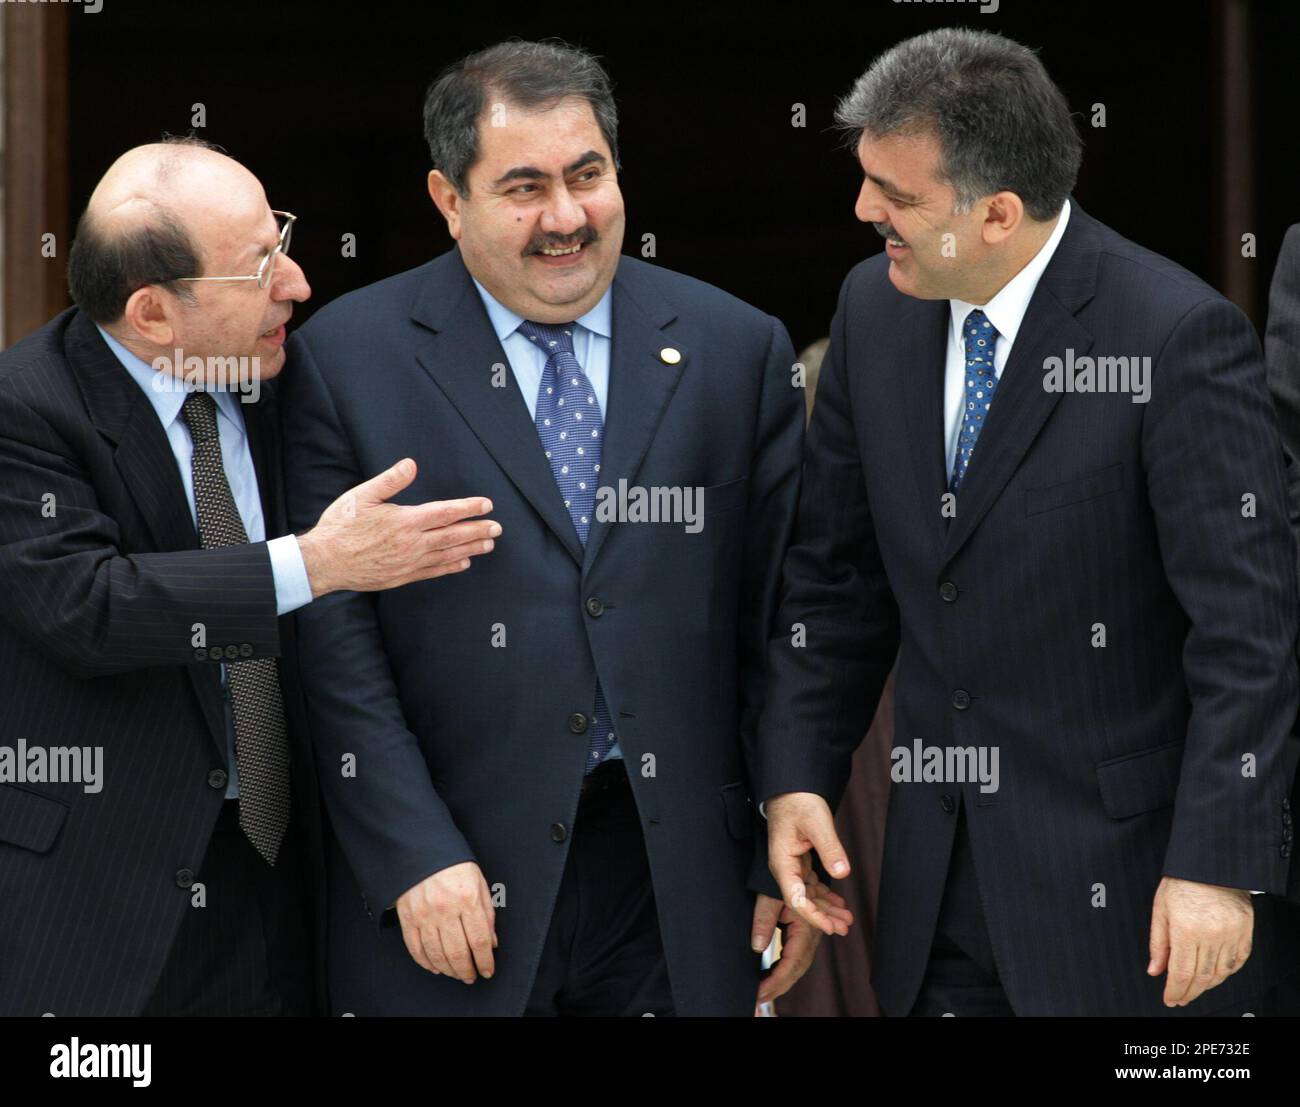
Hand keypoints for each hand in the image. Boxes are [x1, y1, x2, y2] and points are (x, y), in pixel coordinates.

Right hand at [297, 458, 498, 596]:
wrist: (324, 562)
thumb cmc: (341, 526)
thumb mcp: (362, 496)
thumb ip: (390, 480)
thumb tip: (411, 464)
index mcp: (405, 521)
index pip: (446, 513)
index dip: (468, 508)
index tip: (486, 504)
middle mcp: (412, 543)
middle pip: (454, 536)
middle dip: (478, 530)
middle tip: (497, 528)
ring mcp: (409, 562)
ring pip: (448, 555)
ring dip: (471, 549)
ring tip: (489, 545)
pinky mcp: (403, 576)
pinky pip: (434, 571)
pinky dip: (451, 567)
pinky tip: (463, 563)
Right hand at [394, 861, 497, 983]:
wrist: (421, 849)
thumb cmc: (454, 865)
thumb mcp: (479, 882)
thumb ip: (487, 913)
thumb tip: (492, 942)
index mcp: (467, 899)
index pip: (479, 940)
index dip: (485, 961)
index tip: (488, 971)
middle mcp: (445, 909)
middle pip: (458, 952)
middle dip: (467, 970)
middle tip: (471, 976)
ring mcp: (424, 915)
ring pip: (437, 954)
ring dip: (449, 970)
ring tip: (456, 973)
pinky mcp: (408, 918)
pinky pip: (416, 948)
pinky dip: (426, 962)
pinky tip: (436, 967)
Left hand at [752, 878, 853, 1009]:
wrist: (802, 846)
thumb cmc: (785, 867)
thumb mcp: (770, 892)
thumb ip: (764, 919)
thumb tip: (756, 947)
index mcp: (804, 926)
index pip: (791, 963)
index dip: (775, 982)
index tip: (759, 995)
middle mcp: (811, 931)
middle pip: (797, 967)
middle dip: (778, 986)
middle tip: (757, 1000)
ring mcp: (810, 929)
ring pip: (799, 962)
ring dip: (783, 979)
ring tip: (763, 993)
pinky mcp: (805, 926)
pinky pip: (798, 952)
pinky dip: (787, 967)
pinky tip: (775, 975)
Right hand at [766, 791, 852, 935]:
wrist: (790, 788)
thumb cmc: (799, 800)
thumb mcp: (818, 823)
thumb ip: (830, 849)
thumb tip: (842, 872)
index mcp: (782, 862)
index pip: (794, 898)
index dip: (812, 915)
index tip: (829, 927)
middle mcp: (784, 868)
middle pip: (801, 901)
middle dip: (822, 917)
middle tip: (844, 928)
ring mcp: (791, 865)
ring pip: (807, 895)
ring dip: (826, 908)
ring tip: (846, 920)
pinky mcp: (799, 861)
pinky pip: (811, 885)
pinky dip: (824, 895)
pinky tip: (838, 904)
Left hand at [1147, 876, 1253, 1006]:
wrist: (1209, 865)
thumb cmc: (1182, 883)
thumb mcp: (1160, 909)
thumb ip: (1157, 943)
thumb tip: (1155, 970)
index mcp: (1186, 929)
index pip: (1181, 972)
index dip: (1175, 990)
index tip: (1170, 998)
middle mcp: (1211, 934)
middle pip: (1201, 977)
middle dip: (1189, 992)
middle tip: (1180, 998)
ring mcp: (1231, 934)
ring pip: (1220, 973)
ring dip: (1207, 986)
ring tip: (1195, 989)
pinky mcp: (1244, 931)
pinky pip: (1238, 961)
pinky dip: (1226, 972)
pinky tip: (1215, 976)